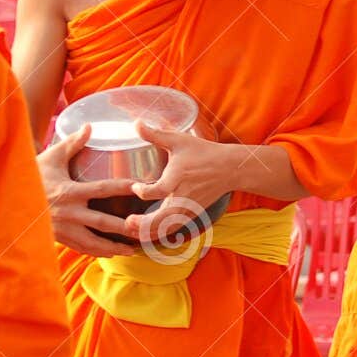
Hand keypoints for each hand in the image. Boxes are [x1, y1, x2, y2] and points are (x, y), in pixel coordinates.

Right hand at [38, 125, 139, 256]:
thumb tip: (90, 126)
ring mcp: (63, 229)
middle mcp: (68, 213)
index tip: (142, 188)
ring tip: (132, 250)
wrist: (9, 197)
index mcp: (70, 191)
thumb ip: (73, 143)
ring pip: (93, 242)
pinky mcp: (58, 238)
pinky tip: (111, 253)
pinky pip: (80, 248)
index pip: (103, 189)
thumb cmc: (33, 174)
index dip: (124, 188)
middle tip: (144, 229)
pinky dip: (97, 252)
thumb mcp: (52, 157)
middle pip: (103, 223)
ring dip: (113, 247)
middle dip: (125, 228)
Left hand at [126, 123, 237, 241]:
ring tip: (132, 230)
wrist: (229, 169)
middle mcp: (185, 196)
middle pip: (164, 218)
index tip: (135, 187)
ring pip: (168, 227)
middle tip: (127, 221)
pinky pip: (174, 228)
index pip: (160, 190)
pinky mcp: (192, 214)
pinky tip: (146, 233)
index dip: (144, 191)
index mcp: (180, 176)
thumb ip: (155, 134)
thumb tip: (135, 123)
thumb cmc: (203, 152)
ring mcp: (190, 208)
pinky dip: (160, 233)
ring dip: (150, 232)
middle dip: (144, 223)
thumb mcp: (179, 140)